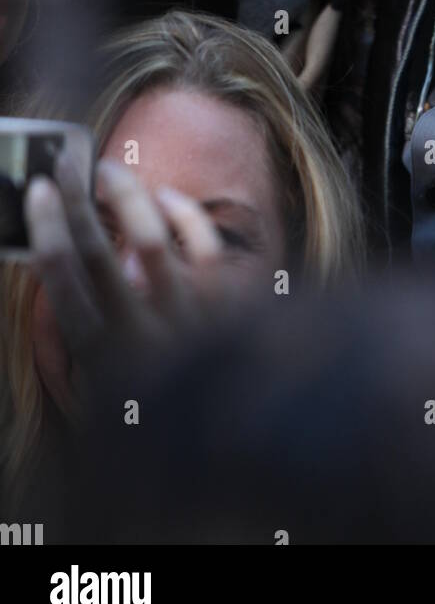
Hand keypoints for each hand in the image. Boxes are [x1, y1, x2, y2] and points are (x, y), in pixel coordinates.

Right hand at [24, 154, 224, 410]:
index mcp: (101, 356)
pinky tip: (165, 195)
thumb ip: (90, 322)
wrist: (229, 439)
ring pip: (151, 240)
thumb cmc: (150, 402)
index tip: (37, 191)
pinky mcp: (227, 308)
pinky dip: (184, 215)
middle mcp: (141, 335)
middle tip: (64, 164)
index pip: (63, 281)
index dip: (46, 230)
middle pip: (98, 252)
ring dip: (126, 196)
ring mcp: (187, 319)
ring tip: (109, 170)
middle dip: (75, 201)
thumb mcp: (104, 378)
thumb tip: (71, 252)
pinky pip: (206, 247)